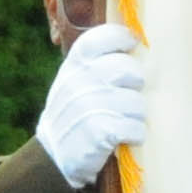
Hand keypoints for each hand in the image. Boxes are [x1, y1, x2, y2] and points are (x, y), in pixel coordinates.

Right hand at [36, 24, 148, 188]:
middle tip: (128, 96)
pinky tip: (125, 137)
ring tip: (123, 121)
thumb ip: (98, 63)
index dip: (123, 38)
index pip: (103, 37)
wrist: (53, 155)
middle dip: (136, 85)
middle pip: (128, 69)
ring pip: (137, 103)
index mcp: (75, 64)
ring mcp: (87, 106)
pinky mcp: (99, 132)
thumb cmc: (75, 112)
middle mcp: (79, 81)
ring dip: (136, 116)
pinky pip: (136, 128)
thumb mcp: (75, 81)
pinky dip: (135, 135)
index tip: (132, 45)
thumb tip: (137, 43)